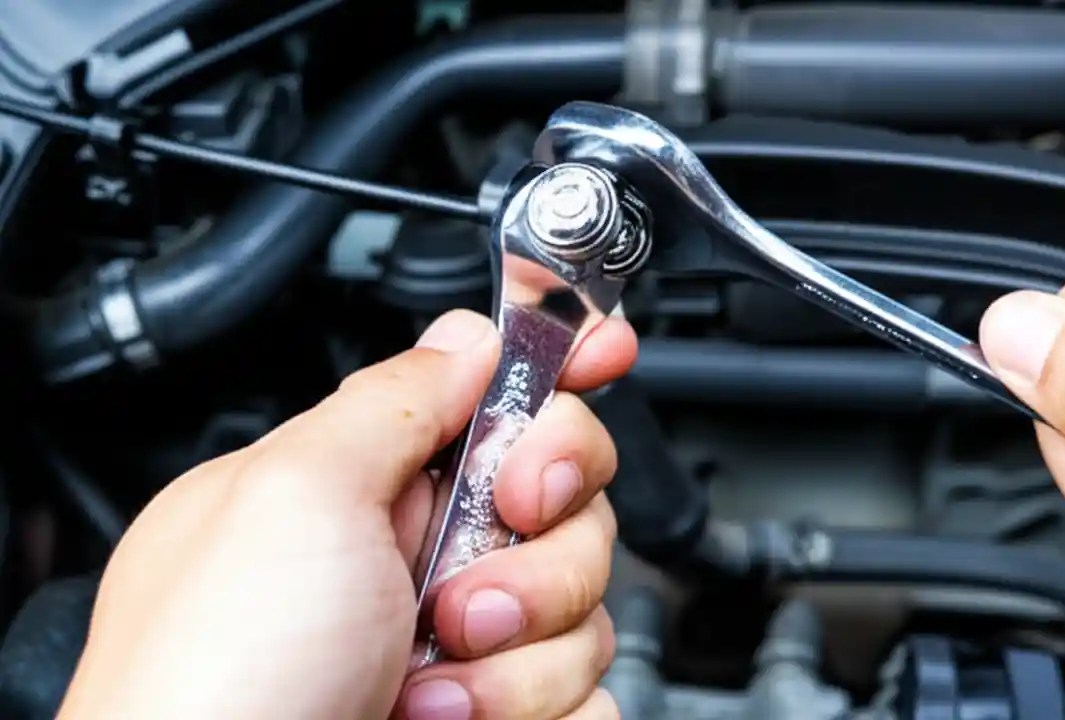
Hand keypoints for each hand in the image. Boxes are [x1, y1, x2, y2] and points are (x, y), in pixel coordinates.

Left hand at [56, 309, 637, 719]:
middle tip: (462, 587)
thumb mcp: (291, 497)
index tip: (607, 354)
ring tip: (421, 686)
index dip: (561, 368)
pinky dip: (535, 712)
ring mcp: (462, 648)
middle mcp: (419, 560)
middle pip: (565, 497)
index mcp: (366, 485)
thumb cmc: (211, 682)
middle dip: (542, 542)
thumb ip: (391, 401)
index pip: (490, 396)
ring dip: (519, 653)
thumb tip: (467, 339)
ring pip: (586, 604)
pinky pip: (590, 693)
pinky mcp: (498, 718)